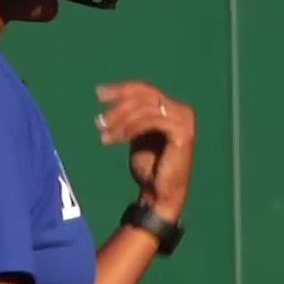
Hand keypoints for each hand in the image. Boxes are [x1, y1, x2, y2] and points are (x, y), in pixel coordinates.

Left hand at [95, 81, 195, 220]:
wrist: (159, 194)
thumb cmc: (149, 168)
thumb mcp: (137, 135)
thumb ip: (133, 117)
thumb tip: (112, 99)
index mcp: (172, 108)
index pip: (144, 90)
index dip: (121, 89)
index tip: (98, 93)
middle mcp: (181, 110)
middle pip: (144, 97)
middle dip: (118, 108)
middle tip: (99, 122)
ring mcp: (184, 120)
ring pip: (145, 108)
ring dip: (121, 120)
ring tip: (104, 134)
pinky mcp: (182, 133)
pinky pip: (152, 121)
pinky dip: (132, 127)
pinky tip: (118, 138)